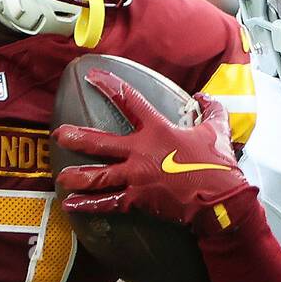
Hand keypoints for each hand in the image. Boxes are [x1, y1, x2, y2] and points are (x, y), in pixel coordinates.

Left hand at [53, 68, 256, 236]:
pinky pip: (108, 203)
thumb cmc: (218, 164)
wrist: (221, 199)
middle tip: (58, 134)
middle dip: (77, 138)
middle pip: (101, 143)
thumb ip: (210, 110)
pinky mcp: (137, 199)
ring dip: (78, 176)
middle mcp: (141, 151)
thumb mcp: (217, 130)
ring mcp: (136, 177)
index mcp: (157, 130)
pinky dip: (89, 205)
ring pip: (99, 176)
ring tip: (61, 176)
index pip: (128, 100)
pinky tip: (71, 205)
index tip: (91, 76)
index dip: (108, 85)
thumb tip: (205, 97)